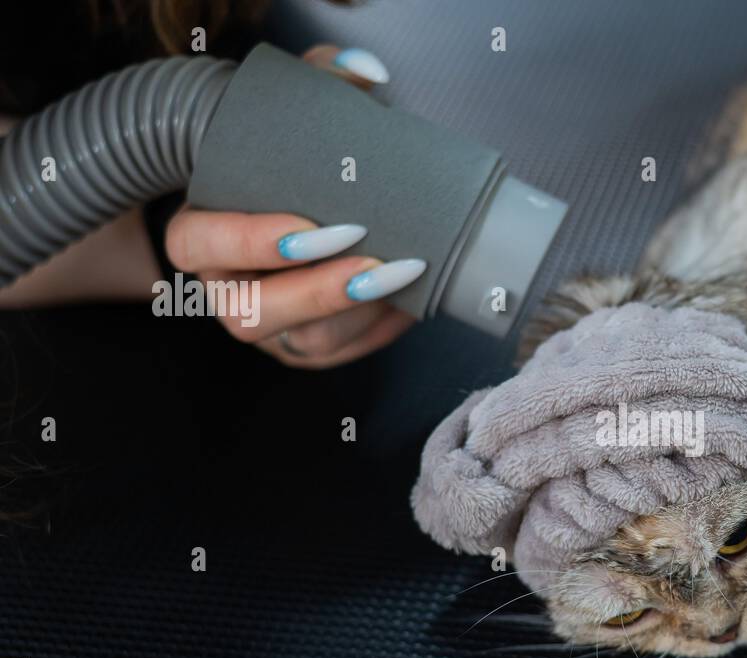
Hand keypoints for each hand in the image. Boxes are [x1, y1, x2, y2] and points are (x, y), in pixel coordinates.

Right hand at [164, 44, 423, 368]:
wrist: (308, 201)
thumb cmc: (291, 163)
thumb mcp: (294, 114)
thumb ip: (319, 81)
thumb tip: (368, 76)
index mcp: (199, 230)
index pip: (199, 245)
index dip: (251, 242)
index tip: (313, 225)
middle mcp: (223, 287)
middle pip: (251, 313)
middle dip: (319, 291)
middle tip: (377, 259)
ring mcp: (266, 325)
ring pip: (304, 342)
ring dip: (360, 316)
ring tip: (404, 279)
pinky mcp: (305, 347)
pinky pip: (340, 354)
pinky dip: (378, 330)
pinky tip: (410, 302)